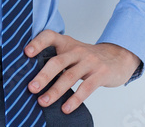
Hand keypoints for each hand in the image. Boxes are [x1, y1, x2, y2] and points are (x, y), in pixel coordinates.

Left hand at [24, 31, 140, 113]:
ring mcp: (90, 62)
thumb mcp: (72, 51)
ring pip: (69, 76)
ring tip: (43, 102)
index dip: (37, 43)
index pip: (49, 36)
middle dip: (43, 76)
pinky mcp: (100, 74)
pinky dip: (74, 99)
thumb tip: (32, 76)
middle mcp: (77, 50)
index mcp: (66, 43)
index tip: (26, 53)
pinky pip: (86, 88)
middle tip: (31, 88)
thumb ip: (56, 58)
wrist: (118, 57)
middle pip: (57, 61)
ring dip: (55, 91)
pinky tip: (66, 108)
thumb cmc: (88, 57)